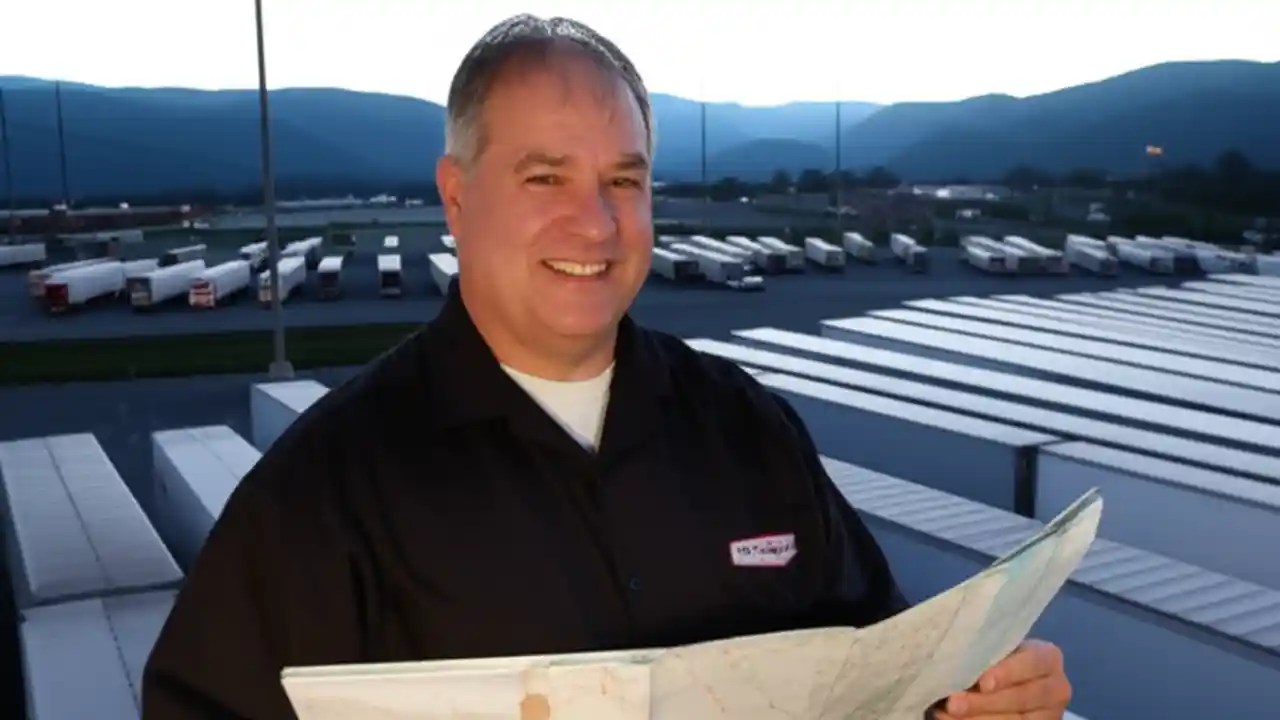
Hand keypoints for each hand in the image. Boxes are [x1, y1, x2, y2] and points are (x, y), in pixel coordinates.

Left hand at [930, 639, 1071, 718]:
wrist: (1010, 682)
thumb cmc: (997, 658)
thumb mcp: (998, 651)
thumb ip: (986, 654)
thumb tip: (954, 658)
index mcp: (1048, 658)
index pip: (1033, 663)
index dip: (1007, 673)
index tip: (983, 683)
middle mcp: (1056, 688)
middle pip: (1020, 698)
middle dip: (983, 702)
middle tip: (952, 703)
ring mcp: (1050, 714)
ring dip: (976, 719)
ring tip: (945, 715)